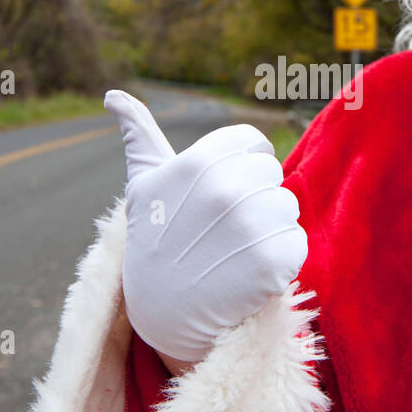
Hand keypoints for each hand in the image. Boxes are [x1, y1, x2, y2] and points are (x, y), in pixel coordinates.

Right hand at [105, 90, 307, 363]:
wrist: (164, 316)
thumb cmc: (156, 242)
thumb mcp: (144, 186)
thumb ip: (140, 136)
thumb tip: (114, 96)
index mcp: (197, 162)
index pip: (253, 143)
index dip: (239, 168)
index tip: (216, 197)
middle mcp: (223, 189)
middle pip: (272, 175)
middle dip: (254, 199)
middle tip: (222, 231)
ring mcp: (249, 227)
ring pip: (288, 208)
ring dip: (268, 230)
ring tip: (233, 252)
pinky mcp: (273, 264)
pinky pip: (297, 243)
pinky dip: (280, 260)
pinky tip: (248, 273)